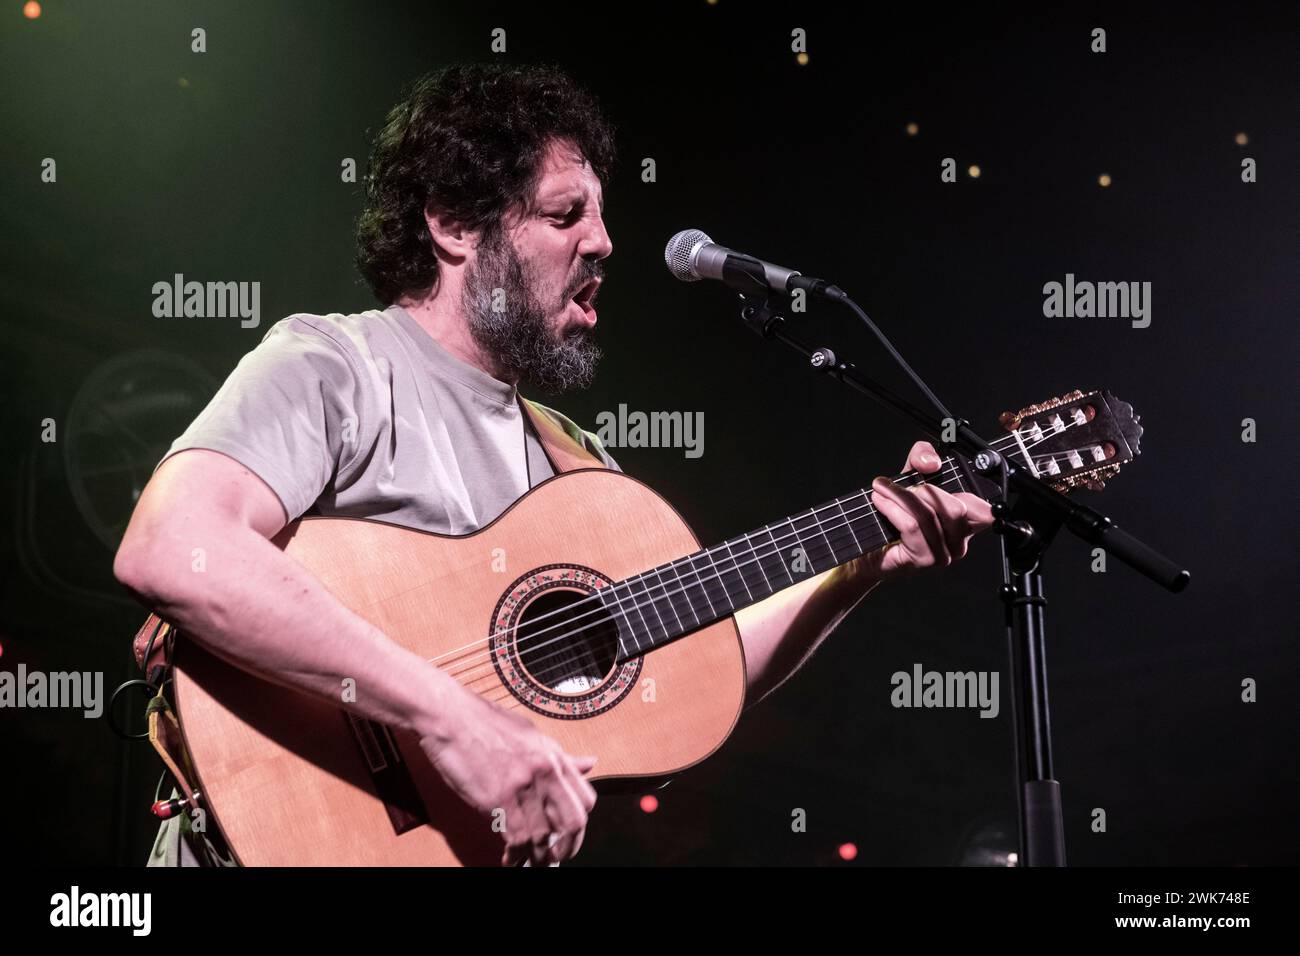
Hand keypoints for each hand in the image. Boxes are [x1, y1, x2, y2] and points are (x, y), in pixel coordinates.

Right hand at [416, 685, 597, 866]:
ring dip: (536, 855)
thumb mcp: (533, 736)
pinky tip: (510, 856)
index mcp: (554, 756)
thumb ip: (561, 757)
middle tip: (555, 857)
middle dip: (567, 847)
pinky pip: (515, 837)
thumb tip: (590, 763)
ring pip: (541, 836)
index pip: (585, 799)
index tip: (569, 836)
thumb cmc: (487, 723)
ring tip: (529, 861)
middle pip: (572, 822)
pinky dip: (515, 853)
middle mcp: (544, 771)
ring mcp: (521, 786)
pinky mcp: (496, 798)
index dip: (580, 825)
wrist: (451, 717)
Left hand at [867, 440, 993, 578]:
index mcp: (967, 522)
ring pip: (928, 516)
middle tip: (897, 485)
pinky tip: (880, 502)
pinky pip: (911, 526)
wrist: (871, 549)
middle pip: (955, 509)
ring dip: (900, 497)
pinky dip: (892, 509)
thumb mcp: (912, 479)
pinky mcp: (923, 559)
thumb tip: (931, 461)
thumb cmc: (896, 518)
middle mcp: (961, 541)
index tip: (937, 470)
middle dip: (924, 490)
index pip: (984, 507)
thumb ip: (923, 459)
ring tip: (882, 489)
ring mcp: (944, 554)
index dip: (967, 486)